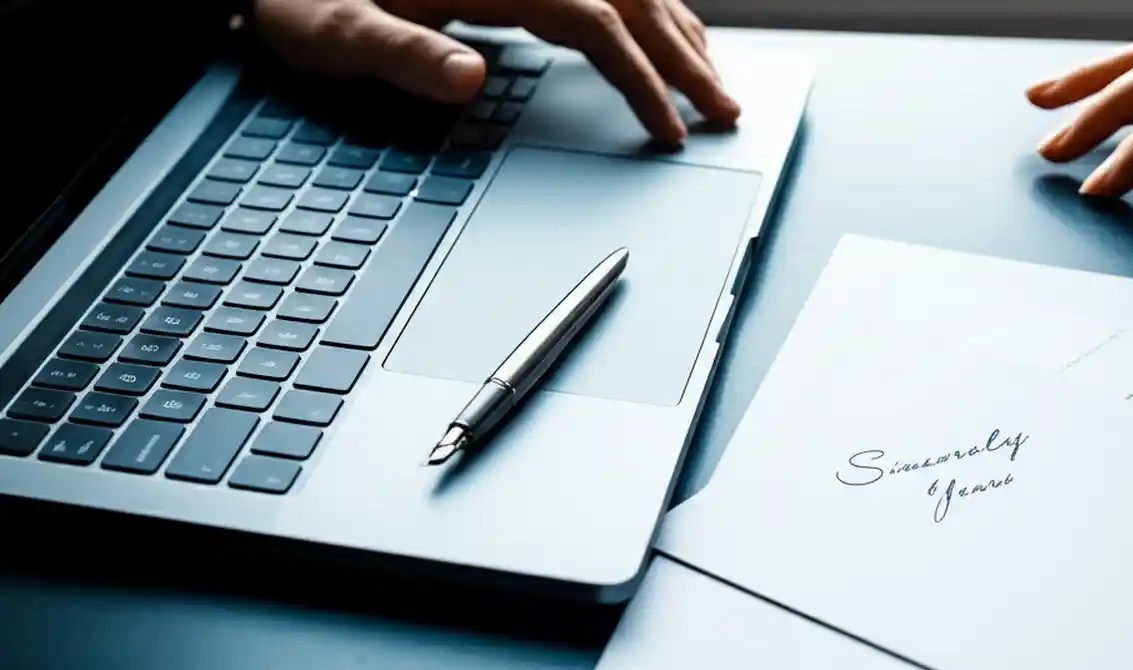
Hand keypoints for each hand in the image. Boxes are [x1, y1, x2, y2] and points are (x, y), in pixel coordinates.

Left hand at [252, 0, 739, 144]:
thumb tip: (470, 78)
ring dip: (680, 28)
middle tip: (728, 109)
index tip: (669, 129)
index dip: (641, 76)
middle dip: (686, 56)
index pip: (594, 20)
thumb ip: (404, 54)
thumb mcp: (338, 29)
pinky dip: (649, 9)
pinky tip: (666, 32)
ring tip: (715, 76)